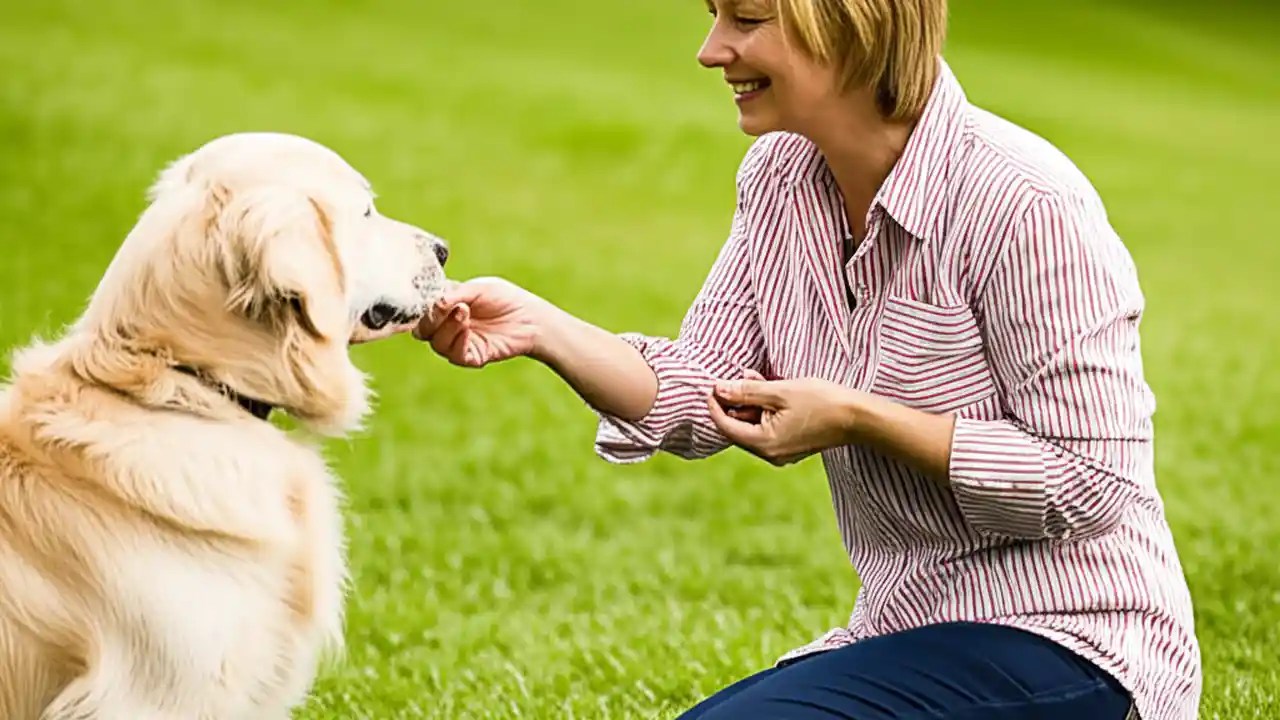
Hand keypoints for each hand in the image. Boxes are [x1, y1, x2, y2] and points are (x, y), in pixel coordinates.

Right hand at [413, 277, 548, 367]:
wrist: (530, 317)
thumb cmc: (505, 298)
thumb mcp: (479, 288)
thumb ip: (455, 293)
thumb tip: (435, 303)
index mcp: (445, 309)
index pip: (422, 312)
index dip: (424, 306)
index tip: (435, 298)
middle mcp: (448, 327)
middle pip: (423, 331)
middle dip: (431, 319)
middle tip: (447, 307)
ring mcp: (459, 343)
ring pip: (437, 344)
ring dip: (447, 328)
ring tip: (464, 312)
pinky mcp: (473, 357)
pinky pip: (455, 356)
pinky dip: (457, 342)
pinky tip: (466, 329)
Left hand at [707, 370, 859, 465]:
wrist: (857, 417)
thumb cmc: (821, 401)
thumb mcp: (780, 391)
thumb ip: (746, 391)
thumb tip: (718, 389)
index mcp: (764, 444)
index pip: (725, 426)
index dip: (715, 405)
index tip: (712, 385)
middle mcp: (770, 454)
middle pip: (738, 427)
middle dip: (736, 401)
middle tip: (739, 376)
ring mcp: (781, 452)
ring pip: (754, 426)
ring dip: (751, 402)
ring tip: (757, 378)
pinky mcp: (791, 446)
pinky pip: (768, 428)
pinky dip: (764, 410)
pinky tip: (770, 389)